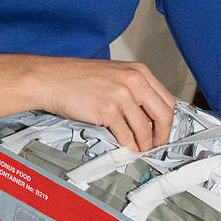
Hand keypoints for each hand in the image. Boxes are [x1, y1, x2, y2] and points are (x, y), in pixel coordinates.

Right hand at [35, 57, 175, 152]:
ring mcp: (121, 95)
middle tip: (156, 144)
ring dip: (145, 144)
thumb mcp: (115, 75)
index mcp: (139, 71)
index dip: (167, 120)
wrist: (52, 79)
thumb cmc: (78, 78)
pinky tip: (126, 147)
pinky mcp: (107, 111)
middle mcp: (134, 81)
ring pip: (145, 129)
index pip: (167, 100)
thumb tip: (149, 116)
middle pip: (163, 115)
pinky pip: (126, 136)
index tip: (162, 130)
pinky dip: (129, 146)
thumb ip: (134, 90)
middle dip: (162, 135)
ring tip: (140, 149)